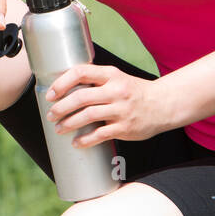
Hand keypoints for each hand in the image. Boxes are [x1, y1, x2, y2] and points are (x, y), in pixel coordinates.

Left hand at [44, 64, 168, 145]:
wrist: (163, 105)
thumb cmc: (134, 91)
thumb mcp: (118, 78)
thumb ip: (96, 80)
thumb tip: (65, 87)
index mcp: (112, 75)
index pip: (81, 72)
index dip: (61, 83)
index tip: (50, 94)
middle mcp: (116, 90)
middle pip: (81, 97)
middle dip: (61, 107)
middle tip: (51, 115)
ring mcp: (121, 110)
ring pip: (88, 116)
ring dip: (69, 123)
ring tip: (59, 128)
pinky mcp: (125, 127)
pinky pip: (100, 134)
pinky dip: (85, 140)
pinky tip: (76, 143)